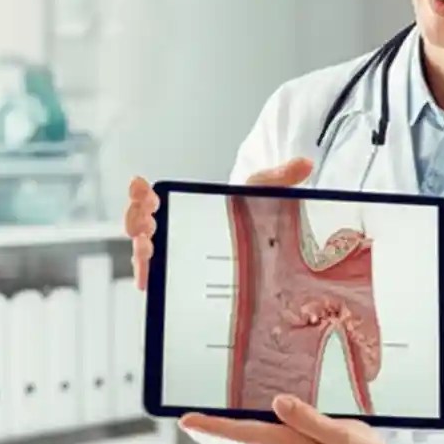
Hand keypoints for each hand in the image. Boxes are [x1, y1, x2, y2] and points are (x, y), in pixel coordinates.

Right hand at [123, 157, 313, 290]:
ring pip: (140, 249)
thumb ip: (280, 177)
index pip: (147, 195)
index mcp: (180, 203)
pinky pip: (153, 276)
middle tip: (151, 219)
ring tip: (151, 246)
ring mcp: (169, 252)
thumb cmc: (247, 214)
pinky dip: (146, 275)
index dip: (138, 191)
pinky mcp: (174, 276)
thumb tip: (307, 163)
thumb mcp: (260, 193)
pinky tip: (148, 280)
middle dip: (136, 219)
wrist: (253, 243)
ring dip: (139, 247)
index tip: (141, 184)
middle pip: (136, 222)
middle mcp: (168, 227)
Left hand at [180, 394, 391, 443]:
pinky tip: (252, 416)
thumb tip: (277, 402)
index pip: (244, 431)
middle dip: (216, 426)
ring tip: (210, 416)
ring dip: (232, 426)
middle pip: (244, 434)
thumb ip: (310, 420)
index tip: (187, 420)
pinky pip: (270, 434)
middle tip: (189, 418)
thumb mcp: (343, 437)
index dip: (215, 425)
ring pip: (255, 434)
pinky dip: (253, 425)